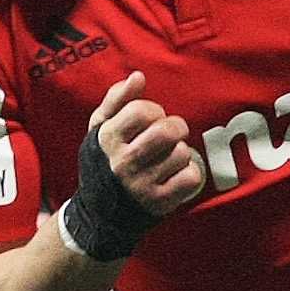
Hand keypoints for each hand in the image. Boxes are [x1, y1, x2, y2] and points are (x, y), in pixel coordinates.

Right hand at [87, 72, 204, 219]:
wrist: (99, 214)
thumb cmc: (103, 162)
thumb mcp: (99, 129)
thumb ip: (116, 99)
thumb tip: (138, 76)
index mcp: (108, 139)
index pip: (142, 110)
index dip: (154, 110)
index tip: (151, 120)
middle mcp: (124, 162)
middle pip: (167, 131)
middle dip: (175, 127)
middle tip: (170, 134)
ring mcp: (142, 184)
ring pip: (181, 153)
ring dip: (181, 152)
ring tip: (168, 157)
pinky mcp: (159, 202)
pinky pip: (190, 178)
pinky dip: (190, 173)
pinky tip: (176, 174)